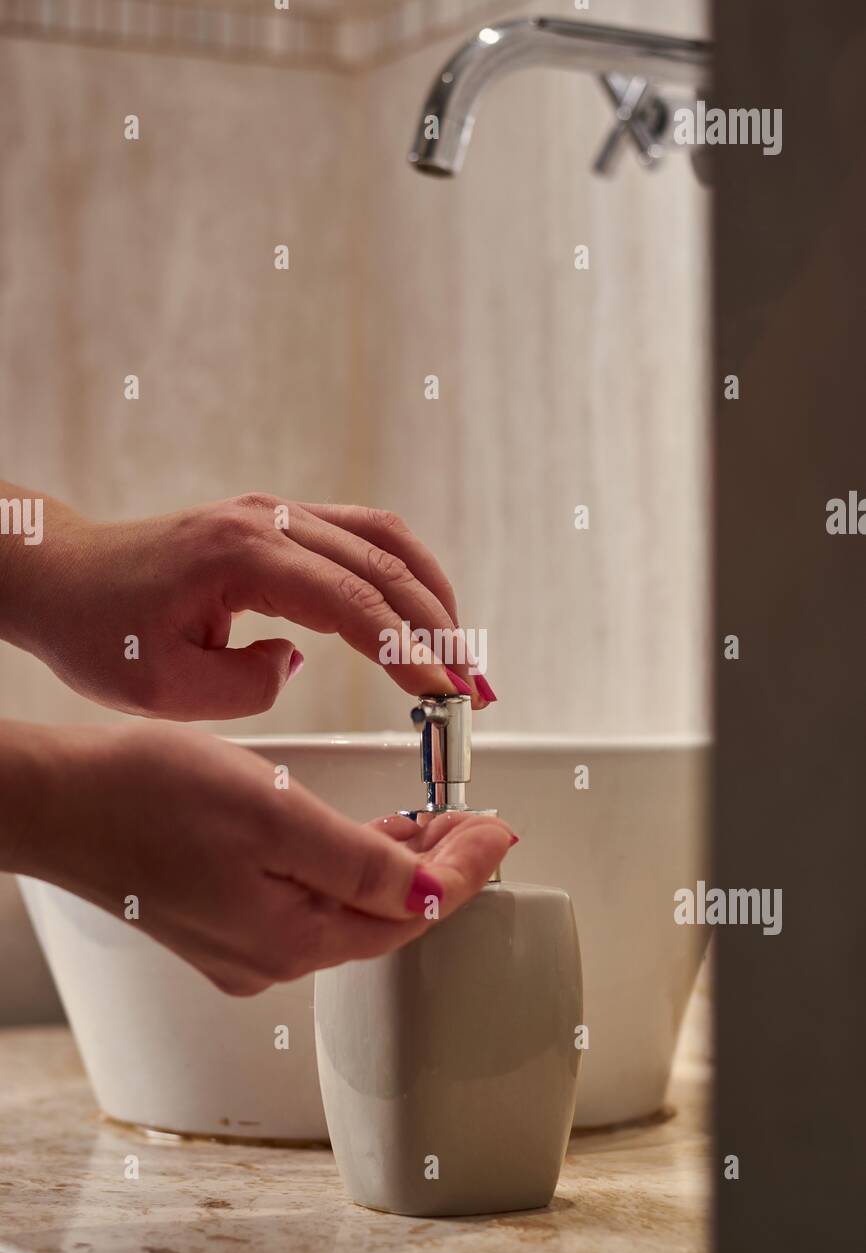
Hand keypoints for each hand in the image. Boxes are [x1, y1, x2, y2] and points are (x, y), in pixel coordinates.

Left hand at [0, 487, 495, 718]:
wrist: (64, 579)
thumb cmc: (100, 631)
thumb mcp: (166, 689)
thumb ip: (248, 684)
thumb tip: (297, 662)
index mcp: (242, 555)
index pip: (352, 601)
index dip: (408, 649)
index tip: (443, 692)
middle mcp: (269, 521)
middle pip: (385, 564)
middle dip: (441, 629)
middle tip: (473, 688)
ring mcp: (278, 515)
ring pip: (386, 539)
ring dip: (433, 596)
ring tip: (462, 655)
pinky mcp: (281, 524)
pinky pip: (363, 537)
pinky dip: (404, 576)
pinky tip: (424, 616)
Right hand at [15, 722, 514, 992]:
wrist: (57, 802)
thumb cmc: (148, 797)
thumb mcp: (275, 816)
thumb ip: (364, 863)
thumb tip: (440, 894)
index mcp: (292, 940)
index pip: (413, 914)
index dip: (467, 871)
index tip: (502, 830)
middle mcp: (271, 960)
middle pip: (384, 918)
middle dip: (440, 870)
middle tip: (475, 821)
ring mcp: (244, 947)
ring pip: (349, 911)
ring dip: (396, 868)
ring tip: (433, 822)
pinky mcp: (222, 924)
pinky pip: (310, 904)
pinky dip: (348, 871)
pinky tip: (360, 838)